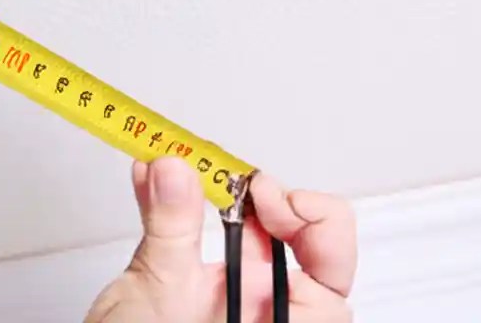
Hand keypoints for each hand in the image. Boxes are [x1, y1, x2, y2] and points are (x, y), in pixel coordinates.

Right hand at [86, 157, 355, 321]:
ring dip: (212, 195)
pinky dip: (171, 207)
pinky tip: (150, 184)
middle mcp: (267, 317)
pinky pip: (195, 239)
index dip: (311, 218)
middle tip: (229, 178)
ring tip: (181, 171)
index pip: (330, 263)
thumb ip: (170, 229)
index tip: (261, 193)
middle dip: (261, 198)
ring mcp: (233, 306)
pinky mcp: (196, 293)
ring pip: (244, 236)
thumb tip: (176, 172)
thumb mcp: (156, 296)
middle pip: (293, 240)